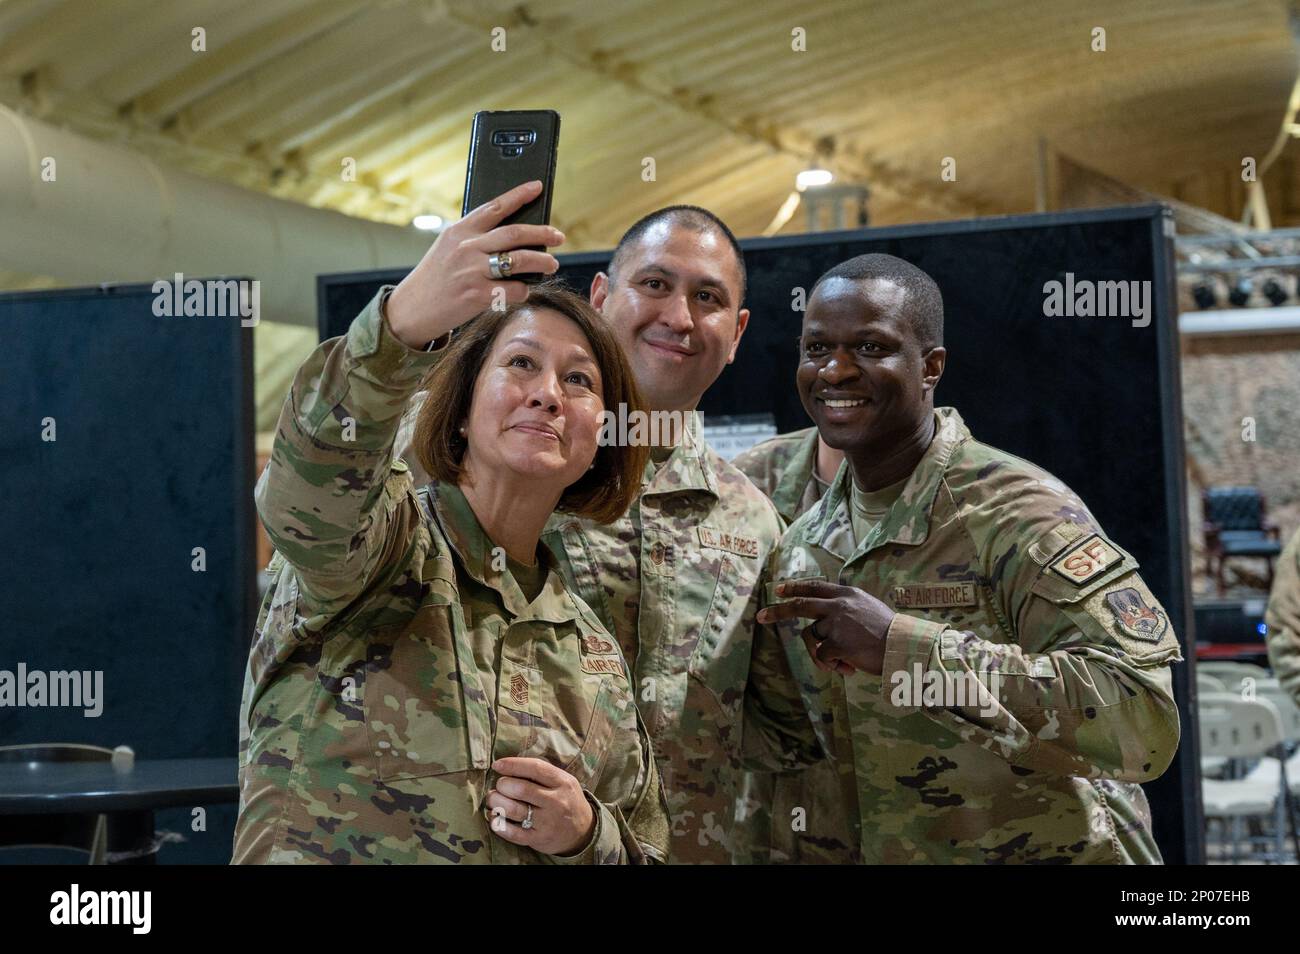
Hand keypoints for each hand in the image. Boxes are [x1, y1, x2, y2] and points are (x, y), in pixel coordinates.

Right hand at [385, 181, 565, 348]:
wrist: (411, 310)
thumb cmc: (434, 279)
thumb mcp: (447, 249)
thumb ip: (474, 239)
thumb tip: (514, 237)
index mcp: (459, 231)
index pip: (494, 207)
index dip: (518, 195)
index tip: (537, 188)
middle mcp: (467, 248)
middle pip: (515, 233)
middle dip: (542, 233)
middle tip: (558, 236)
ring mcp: (473, 272)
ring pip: (520, 260)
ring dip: (542, 262)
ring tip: (552, 264)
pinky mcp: (478, 296)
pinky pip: (515, 289)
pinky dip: (524, 289)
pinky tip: (523, 290)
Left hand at [485, 756, 595, 856]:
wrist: (583, 831)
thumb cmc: (566, 800)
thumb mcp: (563, 781)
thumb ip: (541, 773)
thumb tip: (509, 765)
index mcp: (562, 782)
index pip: (535, 768)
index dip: (513, 764)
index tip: (497, 765)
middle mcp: (556, 801)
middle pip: (521, 789)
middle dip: (503, 784)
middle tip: (499, 785)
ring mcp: (548, 822)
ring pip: (514, 810)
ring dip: (497, 802)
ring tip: (493, 800)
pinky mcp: (539, 839)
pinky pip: (513, 833)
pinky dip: (499, 825)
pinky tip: (494, 818)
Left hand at [756, 579, 895, 675]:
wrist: (902, 647)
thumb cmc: (888, 632)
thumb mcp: (868, 608)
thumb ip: (847, 608)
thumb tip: (824, 619)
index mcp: (847, 595)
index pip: (815, 587)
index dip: (795, 588)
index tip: (779, 589)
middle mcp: (839, 605)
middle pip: (799, 606)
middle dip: (777, 611)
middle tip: (760, 616)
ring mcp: (836, 624)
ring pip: (812, 639)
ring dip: (822, 654)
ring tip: (843, 662)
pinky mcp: (836, 643)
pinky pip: (822, 657)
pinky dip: (832, 665)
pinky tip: (849, 667)